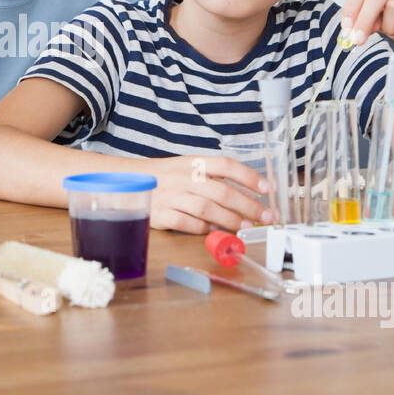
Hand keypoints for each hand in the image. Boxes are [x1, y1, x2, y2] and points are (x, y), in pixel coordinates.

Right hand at [144, 155, 276, 234]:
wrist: (125, 182)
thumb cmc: (164, 177)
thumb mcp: (186, 168)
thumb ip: (212, 178)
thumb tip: (246, 195)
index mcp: (192, 162)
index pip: (226, 165)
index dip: (249, 176)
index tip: (268, 188)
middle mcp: (183, 177)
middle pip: (221, 191)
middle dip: (248, 206)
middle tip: (265, 217)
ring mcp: (171, 196)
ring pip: (207, 209)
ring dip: (230, 220)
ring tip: (245, 227)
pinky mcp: (160, 215)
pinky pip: (187, 224)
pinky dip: (203, 229)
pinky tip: (214, 232)